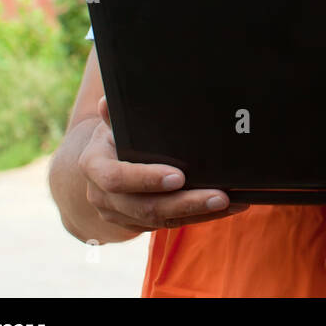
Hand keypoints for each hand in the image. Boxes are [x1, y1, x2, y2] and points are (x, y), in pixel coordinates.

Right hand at [78, 97, 248, 233]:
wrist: (99, 167)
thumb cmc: (112, 139)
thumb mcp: (111, 124)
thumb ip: (114, 116)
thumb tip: (108, 101)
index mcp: (94, 167)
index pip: (117, 179)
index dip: (146, 179)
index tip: (179, 177)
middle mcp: (103, 196)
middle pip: (146, 208)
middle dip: (185, 203)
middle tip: (220, 196)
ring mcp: (121, 214)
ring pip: (162, 220)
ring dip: (200, 212)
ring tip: (231, 202)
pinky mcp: (139, 224)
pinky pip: (172, 223)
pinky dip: (201, 216)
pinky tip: (229, 207)